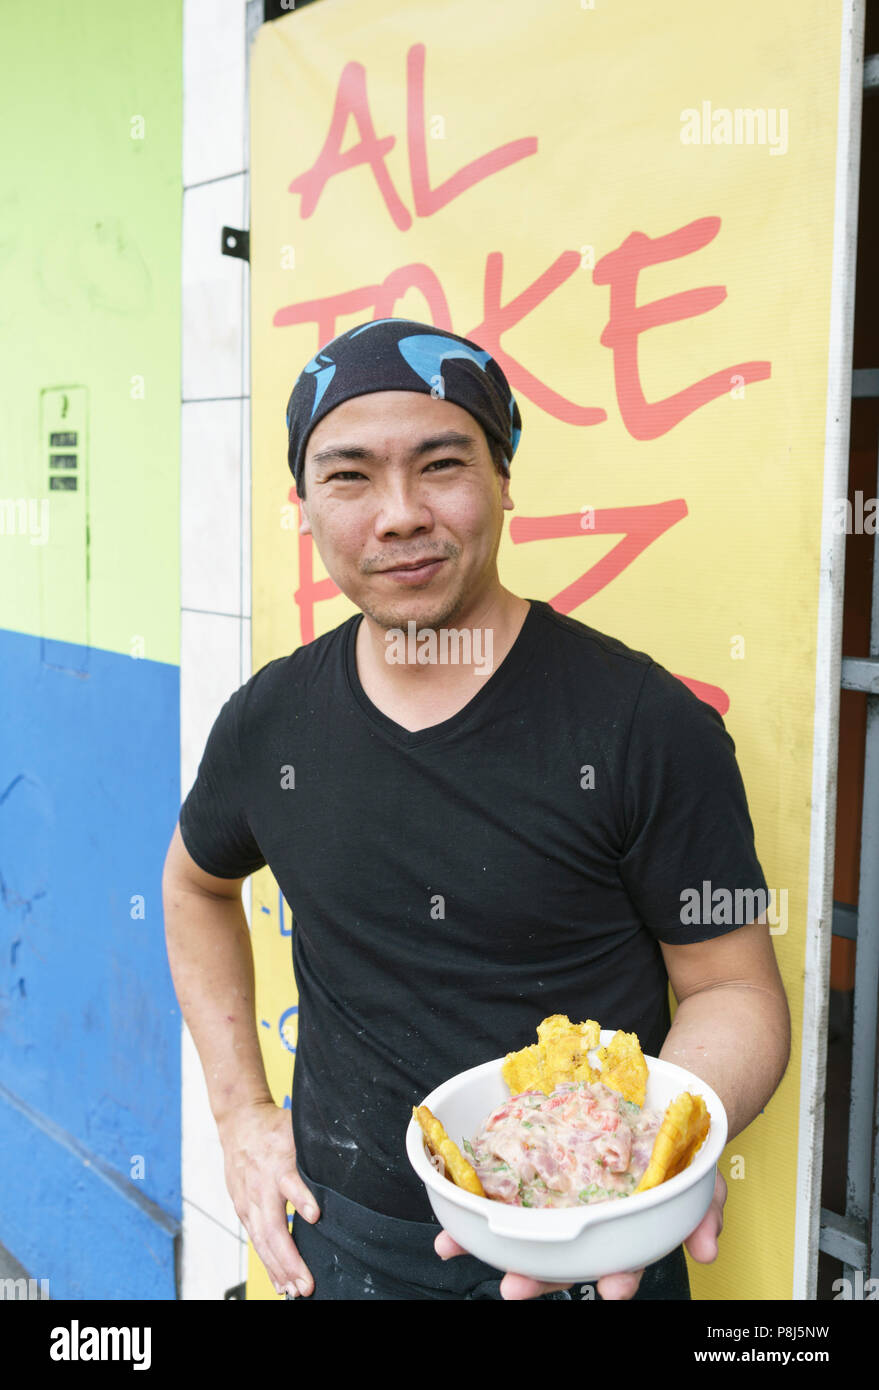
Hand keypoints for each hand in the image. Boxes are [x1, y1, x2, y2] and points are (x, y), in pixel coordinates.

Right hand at [216, 1099, 320, 1298]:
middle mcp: (261, 1186)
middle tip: (307, 1282)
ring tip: (296, 1290)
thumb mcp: (297, 1128)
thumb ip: (317, 1146)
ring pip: (262, 1241)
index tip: (316, 1215)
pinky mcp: (243, 1210)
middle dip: (290, 1257)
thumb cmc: (273, 1128)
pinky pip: (256, 1242)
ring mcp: (249, 1201)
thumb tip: (350, 1153)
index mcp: (278, 1162)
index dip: (301, 1198)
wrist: (238, 1122)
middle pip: (273, 1226)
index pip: (290, 1181)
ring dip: (279, 1268)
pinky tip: (280, 1284)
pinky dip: (268, 1264)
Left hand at [435, 1170, 727, 1299]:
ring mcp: (559, 1205)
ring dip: (491, 1247)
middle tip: (515, 1289)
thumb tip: (708, 1248)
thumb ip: (702, 1209)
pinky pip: (501, 1198)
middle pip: (563, 1260)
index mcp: (627, 1231)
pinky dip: (471, 1216)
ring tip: (454, 1250)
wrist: (657, 1106)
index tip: (612, 1291)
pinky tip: (448, 1231)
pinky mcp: (534, 1179)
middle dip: (537, 1278)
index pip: (623, 1262)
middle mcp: (589, 1226)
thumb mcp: (697, 1175)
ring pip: (525, 1236)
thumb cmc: (674, 1154)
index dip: (618, 1277)